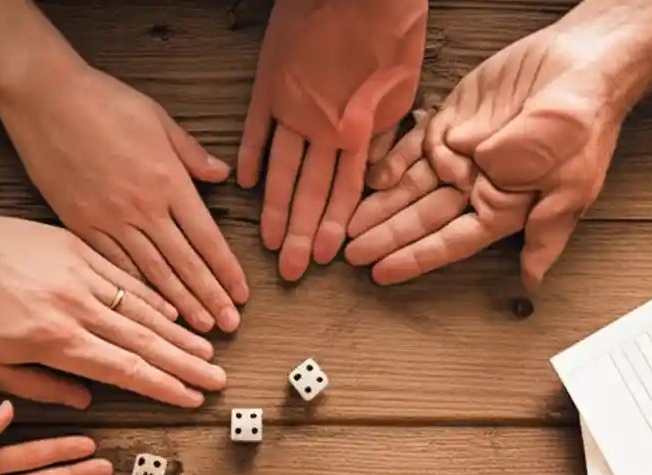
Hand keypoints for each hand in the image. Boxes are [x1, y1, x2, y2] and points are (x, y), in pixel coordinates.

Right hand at [0, 64, 246, 332]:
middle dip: (209, 298)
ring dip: (177, 304)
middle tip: (228, 327)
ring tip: (197, 331)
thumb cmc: (103, 101)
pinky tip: (146, 311)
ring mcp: (108, 219)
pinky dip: (132, 291)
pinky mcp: (78, 224)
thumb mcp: (158, 119)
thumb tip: (222, 174)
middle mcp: (142, 207)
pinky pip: (112, 265)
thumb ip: (191, 153)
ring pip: (150, 272)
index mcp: (167, 181)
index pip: (206, 238)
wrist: (45, 96)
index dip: (226, 271)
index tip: (241, 296)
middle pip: (183, 263)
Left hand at [0, 214, 224, 408]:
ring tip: (206, 348)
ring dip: (178, 331)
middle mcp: (76, 305)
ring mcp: (80, 272)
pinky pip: (123, 277)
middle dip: (185, 363)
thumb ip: (42, 387)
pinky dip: (151, 296)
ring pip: (141, 307)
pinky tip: (173, 311)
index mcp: (56, 339)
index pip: (124, 369)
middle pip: (144, 340)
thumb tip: (85, 399)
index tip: (190, 398)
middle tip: (217, 378)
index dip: (162, 386)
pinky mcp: (76, 247)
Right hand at [238, 0, 425, 280]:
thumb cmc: (390, 26)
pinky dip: (251, 156)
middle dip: (301, 234)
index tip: (326, 258)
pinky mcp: (271, 83)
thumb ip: (386, 132)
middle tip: (290, 270)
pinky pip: (256, 129)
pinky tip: (247, 185)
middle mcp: (323, 127)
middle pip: (309, 190)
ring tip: (269, 241)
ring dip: (276, 208)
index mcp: (359, 129)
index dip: (335, 226)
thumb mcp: (404, 87)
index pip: (344, 191)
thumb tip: (374, 172)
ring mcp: (292, 107)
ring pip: (282, 169)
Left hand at [347, 22, 624, 290]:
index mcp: (503, 207)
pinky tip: (370, 176)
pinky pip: (412, 143)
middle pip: (422, 217)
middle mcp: (475, 184)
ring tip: (347, 223)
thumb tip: (533, 281)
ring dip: (380, 203)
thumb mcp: (568, 190)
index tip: (380, 273)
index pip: (450, 241)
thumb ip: (543, 235)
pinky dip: (391, 158)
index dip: (415, 258)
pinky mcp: (450, 118)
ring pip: (411, 184)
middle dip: (386, 235)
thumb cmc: (583, 126)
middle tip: (349, 252)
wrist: (584, 63)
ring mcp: (459, 152)